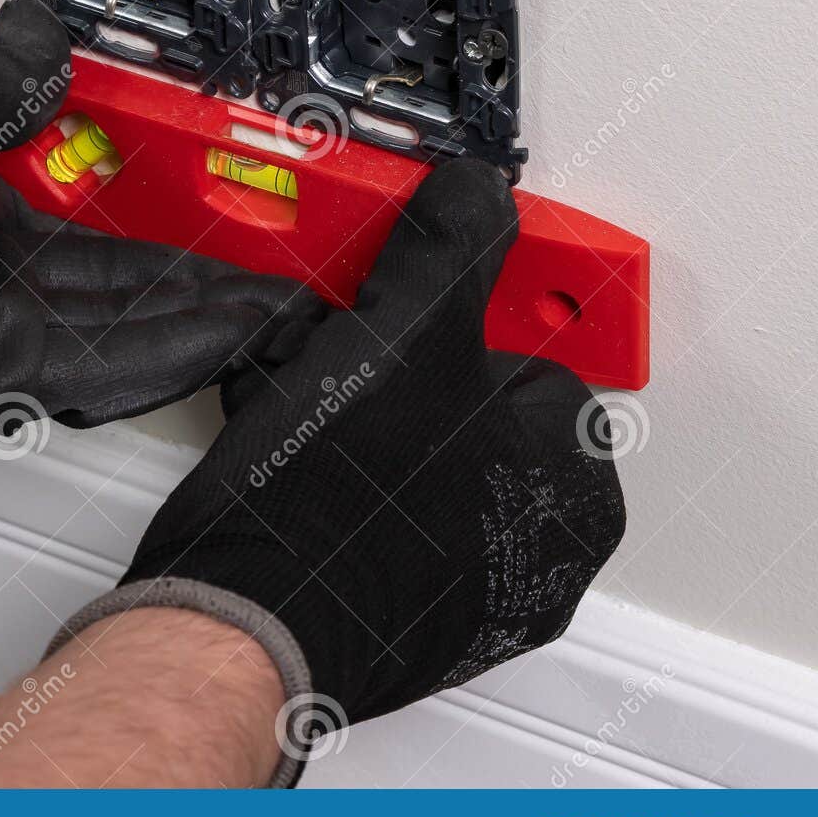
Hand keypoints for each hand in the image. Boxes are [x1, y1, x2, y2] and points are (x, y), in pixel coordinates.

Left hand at [0, 0, 320, 451]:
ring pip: (116, 325)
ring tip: (273, 314)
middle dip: (203, 276)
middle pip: (120, 273)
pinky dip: (151, 359)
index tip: (226, 197)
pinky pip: (80, 369)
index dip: (167, 202)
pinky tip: (209, 344)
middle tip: (281, 276)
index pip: (95, 198)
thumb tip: (45, 46)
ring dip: (195, 319)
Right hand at [55, 159, 624, 779]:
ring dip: (356, 418)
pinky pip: (372, 510)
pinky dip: (334, 476)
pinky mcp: (389, 615)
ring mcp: (463, 596)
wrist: (241, 621)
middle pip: (471, 414)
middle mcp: (534, 557)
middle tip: (347, 357)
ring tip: (303, 403)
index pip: (539, 367)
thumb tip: (476, 195)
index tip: (413, 311)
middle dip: (399, 373)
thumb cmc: (340, 507)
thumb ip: (451, 247)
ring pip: (414, 460)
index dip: (458, 326)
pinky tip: (288, 459)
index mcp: (576, 495)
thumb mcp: (405, 333)